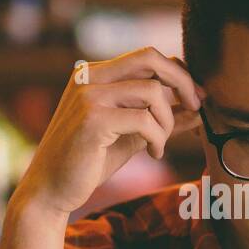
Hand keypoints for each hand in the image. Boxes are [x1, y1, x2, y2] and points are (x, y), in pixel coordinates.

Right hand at [13, 46, 204, 217]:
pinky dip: (158, 138)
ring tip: (160, 143)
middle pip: (150, 58)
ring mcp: (88, 95)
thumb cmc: (89, 163)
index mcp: (94, 74)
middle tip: (197, 108)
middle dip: (182, 81)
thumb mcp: (131, 135)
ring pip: (152, 92)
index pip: (146, 57)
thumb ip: (158, 118)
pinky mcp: (92, 119)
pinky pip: (144, 119)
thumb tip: (197, 109)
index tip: (196, 98)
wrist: (51, 191)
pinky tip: (154, 153)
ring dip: (168, 121)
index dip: (178, 73)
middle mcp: (89, 76)